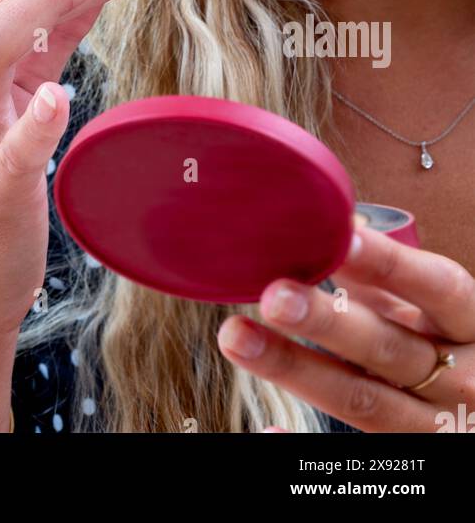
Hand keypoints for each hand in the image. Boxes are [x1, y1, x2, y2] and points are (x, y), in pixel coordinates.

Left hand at [217, 223, 474, 431]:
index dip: (388, 263)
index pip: (436, 289)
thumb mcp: (437, 309)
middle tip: (272, 296)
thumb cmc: (453, 343)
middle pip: (387, 349)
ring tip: (238, 337)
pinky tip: (266, 429)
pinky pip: (351, 456)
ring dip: (296, 369)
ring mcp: (432, 426)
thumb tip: (330, 231)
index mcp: (470, 324)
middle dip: (326, 322)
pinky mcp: (404, 457)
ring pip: (361, 398)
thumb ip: (387, 278)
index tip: (339, 236)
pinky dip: (303, 447)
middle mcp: (460, 379)